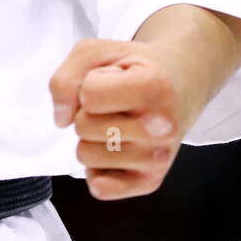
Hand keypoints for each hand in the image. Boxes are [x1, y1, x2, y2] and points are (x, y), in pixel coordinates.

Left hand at [48, 38, 201, 199]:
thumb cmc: (133, 68)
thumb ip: (67, 76)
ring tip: (117, 122)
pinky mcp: (151, 183)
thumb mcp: (97, 52)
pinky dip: (98, 168)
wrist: (180, 85)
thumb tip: (61, 120)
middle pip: (83, 126)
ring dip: (92, 138)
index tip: (113, 80)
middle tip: (115, 103)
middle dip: (88, 111)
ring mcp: (158, 159)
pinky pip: (99, 187)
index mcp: (153, 86)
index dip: (90, 83)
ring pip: (85, 155)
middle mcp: (161, 127)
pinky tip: (118, 148)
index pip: (88, 94)